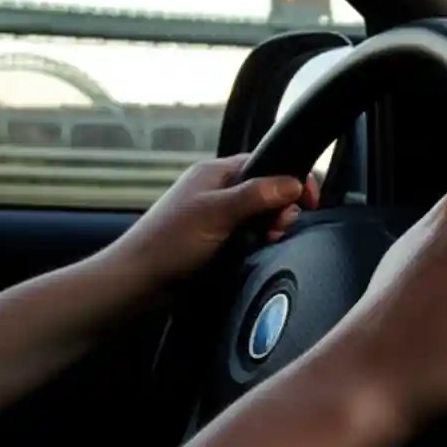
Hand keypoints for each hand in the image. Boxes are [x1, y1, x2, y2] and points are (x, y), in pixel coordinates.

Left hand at [107, 154, 319, 285]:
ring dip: (269, 227)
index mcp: (215, 173)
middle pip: (267, 190)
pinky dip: (257, 243)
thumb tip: (293, 183)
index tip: (308, 199)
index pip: (265, 162)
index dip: (289, 178)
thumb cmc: (167, 243)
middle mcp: (217, 191)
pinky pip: (249, 236)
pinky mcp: (216, 242)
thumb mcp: (217, 212)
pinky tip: (253, 252)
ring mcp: (216, 217)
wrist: (138, 283)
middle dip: (281, 207)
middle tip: (279, 226)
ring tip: (266, 240)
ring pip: (259, 215)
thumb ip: (257, 195)